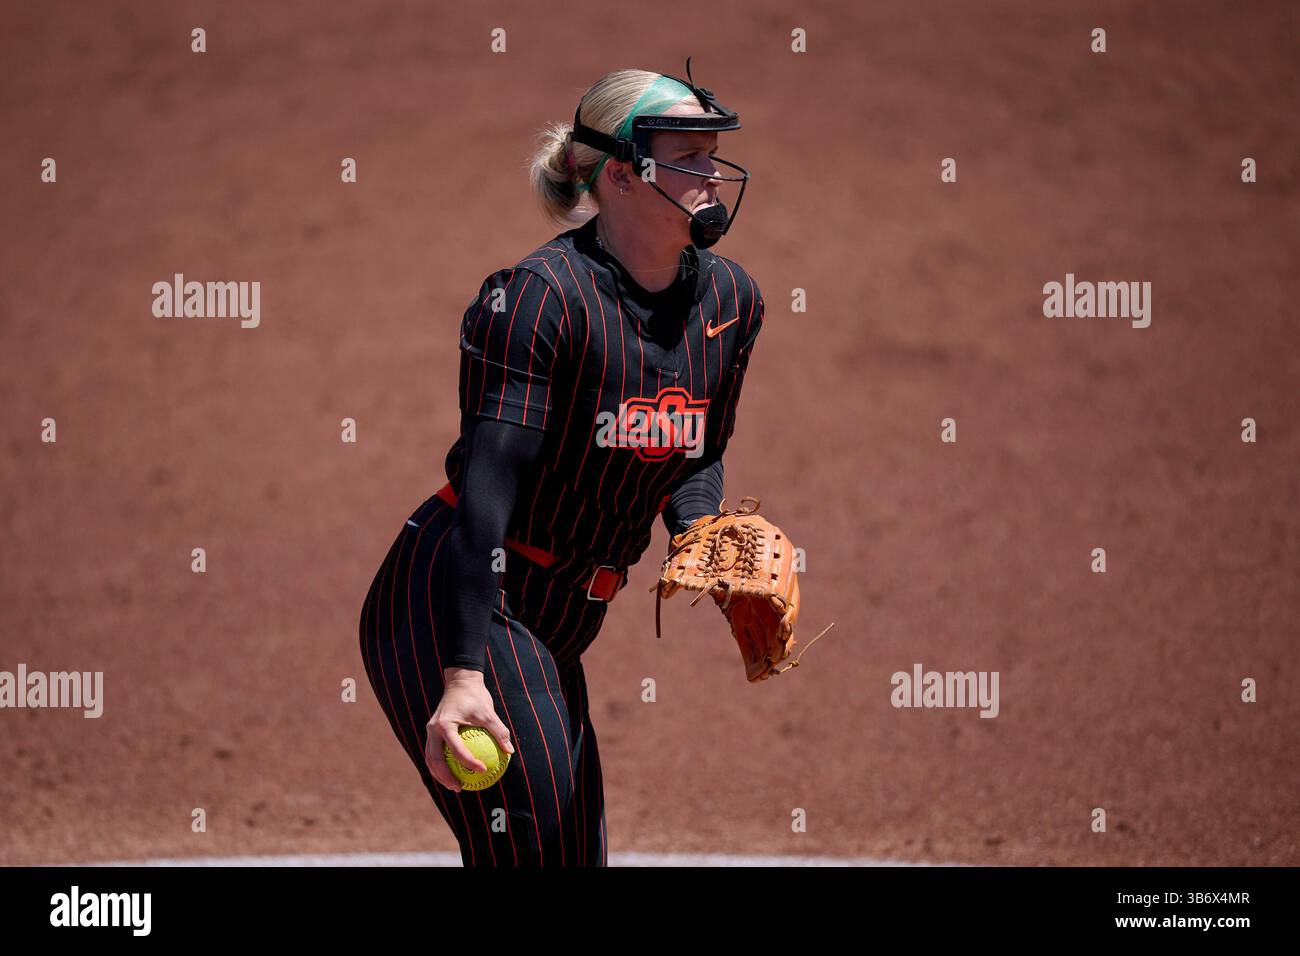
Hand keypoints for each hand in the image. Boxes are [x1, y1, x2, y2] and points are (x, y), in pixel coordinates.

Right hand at [425, 667, 514, 792]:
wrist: (460, 682)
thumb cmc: (475, 697)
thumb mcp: (489, 712)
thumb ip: (499, 731)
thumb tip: (510, 752)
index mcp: (445, 725)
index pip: (456, 749)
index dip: (469, 762)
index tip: (483, 770)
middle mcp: (433, 729)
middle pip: (435, 760)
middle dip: (445, 776)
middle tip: (460, 788)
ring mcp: (430, 731)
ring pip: (430, 759)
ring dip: (440, 775)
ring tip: (455, 786)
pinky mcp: (432, 732)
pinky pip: (434, 753)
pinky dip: (441, 765)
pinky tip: (454, 774)